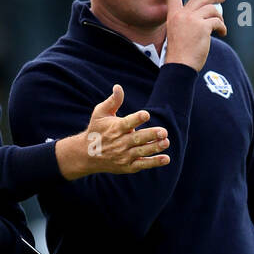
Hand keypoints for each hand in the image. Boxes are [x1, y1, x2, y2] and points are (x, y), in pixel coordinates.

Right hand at [55, 86, 169, 179]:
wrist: (87, 155)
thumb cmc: (96, 130)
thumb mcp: (100, 113)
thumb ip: (112, 101)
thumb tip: (118, 87)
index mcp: (115, 128)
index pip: (127, 123)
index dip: (136, 119)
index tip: (146, 114)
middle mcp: (120, 143)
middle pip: (137, 139)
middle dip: (151, 135)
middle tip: (164, 132)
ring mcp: (124, 155)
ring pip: (141, 152)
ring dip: (154, 147)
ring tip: (166, 142)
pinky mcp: (127, 166)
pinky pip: (142, 164)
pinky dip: (154, 162)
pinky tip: (166, 159)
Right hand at [165, 0, 226, 70]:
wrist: (179, 66)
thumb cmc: (179, 55)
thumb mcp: (177, 34)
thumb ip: (186, 22)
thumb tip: (203, 16)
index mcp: (173, 16)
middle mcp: (182, 15)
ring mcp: (192, 20)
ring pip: (212, 10)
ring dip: (220, 17)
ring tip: (222, 26)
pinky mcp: (203, 27)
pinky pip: (217, 22)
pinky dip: (222, 27)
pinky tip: (222, 33)